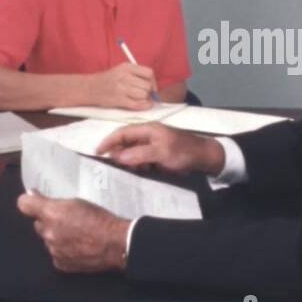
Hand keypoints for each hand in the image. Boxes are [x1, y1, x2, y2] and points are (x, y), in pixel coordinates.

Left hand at [17, 191, 130, 272]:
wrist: (116, 244)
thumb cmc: (101, 219)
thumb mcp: (79, 201)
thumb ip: (54, 200)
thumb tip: (33, 194)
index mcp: (51, 213)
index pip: (24, 204)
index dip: (30, 201)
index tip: (35, 199)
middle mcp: (48, 233)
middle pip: (38, 224)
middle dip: (49, 221)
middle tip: (67, 219)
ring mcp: (53, 250)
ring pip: (48, 239)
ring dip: (57, 236)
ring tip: (77, 234)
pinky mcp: (60, 263)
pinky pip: (56, 253)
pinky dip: (63, 250)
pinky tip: (78, 246)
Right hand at [89, 62, 157, 109]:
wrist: (90, 88)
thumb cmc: (108, 80)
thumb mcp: (121, 70)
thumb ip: (136, 75)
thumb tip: (154, 86)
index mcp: (126, 67)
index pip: (148, 73)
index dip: (153, 81)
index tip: (151, 86)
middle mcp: (124, 76)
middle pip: (147, 85)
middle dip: (148, 91)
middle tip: (143, 94)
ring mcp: (121, 88)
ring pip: (144, 95)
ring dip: (144, 99)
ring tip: (139, 98)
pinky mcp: (119, 100)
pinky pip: (138, 104)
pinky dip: (144, 106)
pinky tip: (144, 105)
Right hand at [96, 122, 224, 175]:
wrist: (203, 158)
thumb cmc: (183, 152)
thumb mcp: (161, 153)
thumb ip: (139, 154)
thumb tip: (117, 157)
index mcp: (147, 129)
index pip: (122, 133)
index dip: (109, 141)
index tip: (98, 152)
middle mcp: (147, 136)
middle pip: (125, 143)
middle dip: (118, 153)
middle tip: (112, 166)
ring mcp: (152, 145)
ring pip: (132, 153)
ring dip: (128, 161)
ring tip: (129, 170)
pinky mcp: (156, 155)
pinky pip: (141, 159)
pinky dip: (137, 165)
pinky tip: (141, 171)